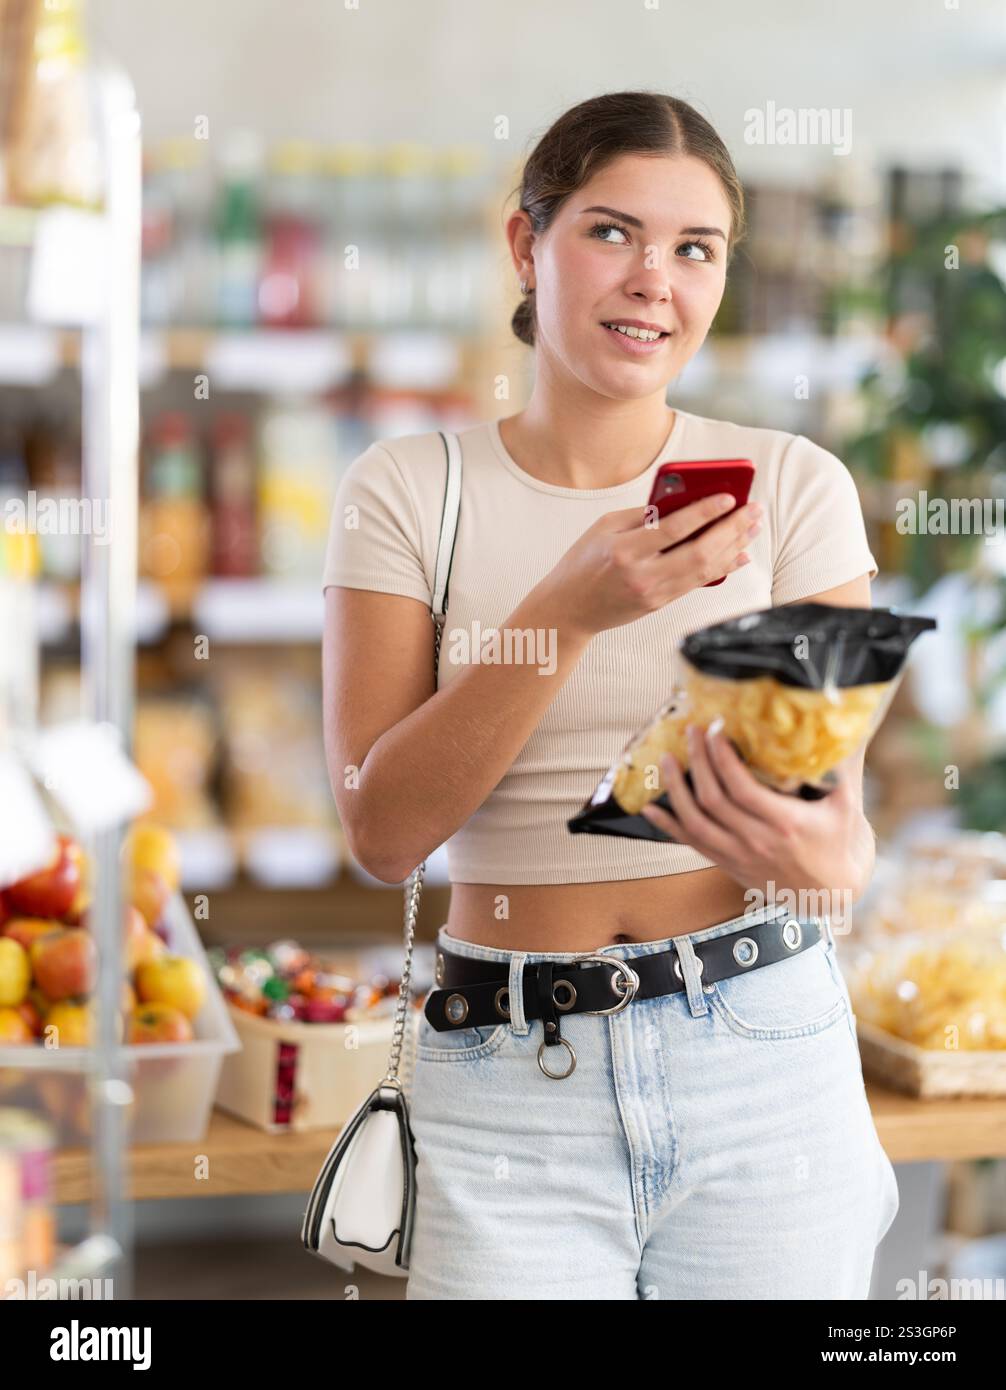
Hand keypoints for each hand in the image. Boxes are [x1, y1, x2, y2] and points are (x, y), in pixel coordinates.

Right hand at [533, 494, 761, 641]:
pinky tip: (738, 554)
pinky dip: (722, 568)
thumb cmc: (583, 562)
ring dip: (733, 547)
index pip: (673, 528)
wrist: (569, 609)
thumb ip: (641, 515)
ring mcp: (653, 593)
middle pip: (699, 552)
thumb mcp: (603, 528)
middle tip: (753, 511)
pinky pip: (698, 584)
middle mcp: (642, 575)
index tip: (729, 497)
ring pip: (705, 571)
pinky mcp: (659, 604)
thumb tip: (682, 501)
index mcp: (624, 551)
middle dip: (731, 529)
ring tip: (752, 528)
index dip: (705, 512)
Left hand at [638, 721, 873, 908]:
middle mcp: (758, 843)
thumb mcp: (850, 804)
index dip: (722, 757)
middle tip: (690, 732)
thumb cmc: (844, 846)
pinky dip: (668, 827)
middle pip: (713, 800)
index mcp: (787, 825)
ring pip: (695, 823)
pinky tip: (650, 809)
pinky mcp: (729, 865)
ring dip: (676, 790)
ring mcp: (740, 857)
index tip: (715, 730)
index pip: (741, 788)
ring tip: (667, 760)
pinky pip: (692, 845)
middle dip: (697, 761)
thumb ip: (845, 763)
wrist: (836, 897)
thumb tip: (850, 721)